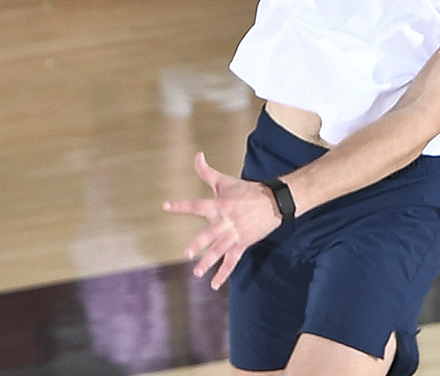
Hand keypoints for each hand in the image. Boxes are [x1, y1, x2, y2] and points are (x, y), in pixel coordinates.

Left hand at [162, 152, 282, 289]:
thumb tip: (197, 155)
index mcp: (220, 205)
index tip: (166, 206)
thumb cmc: (246, 190)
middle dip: (200, 243)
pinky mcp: (242, 244)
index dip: (181, 205)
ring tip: (197, 272)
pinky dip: (224, 274)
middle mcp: (226, 221)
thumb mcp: (225, 180)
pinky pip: (232, 261)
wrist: (273, 202)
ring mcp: (235, 234)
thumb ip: (207, 171)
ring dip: (209, 262)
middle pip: (211, 234)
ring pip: (220, 250)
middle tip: (188, 253)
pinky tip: (215, 285)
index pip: (197, 204)